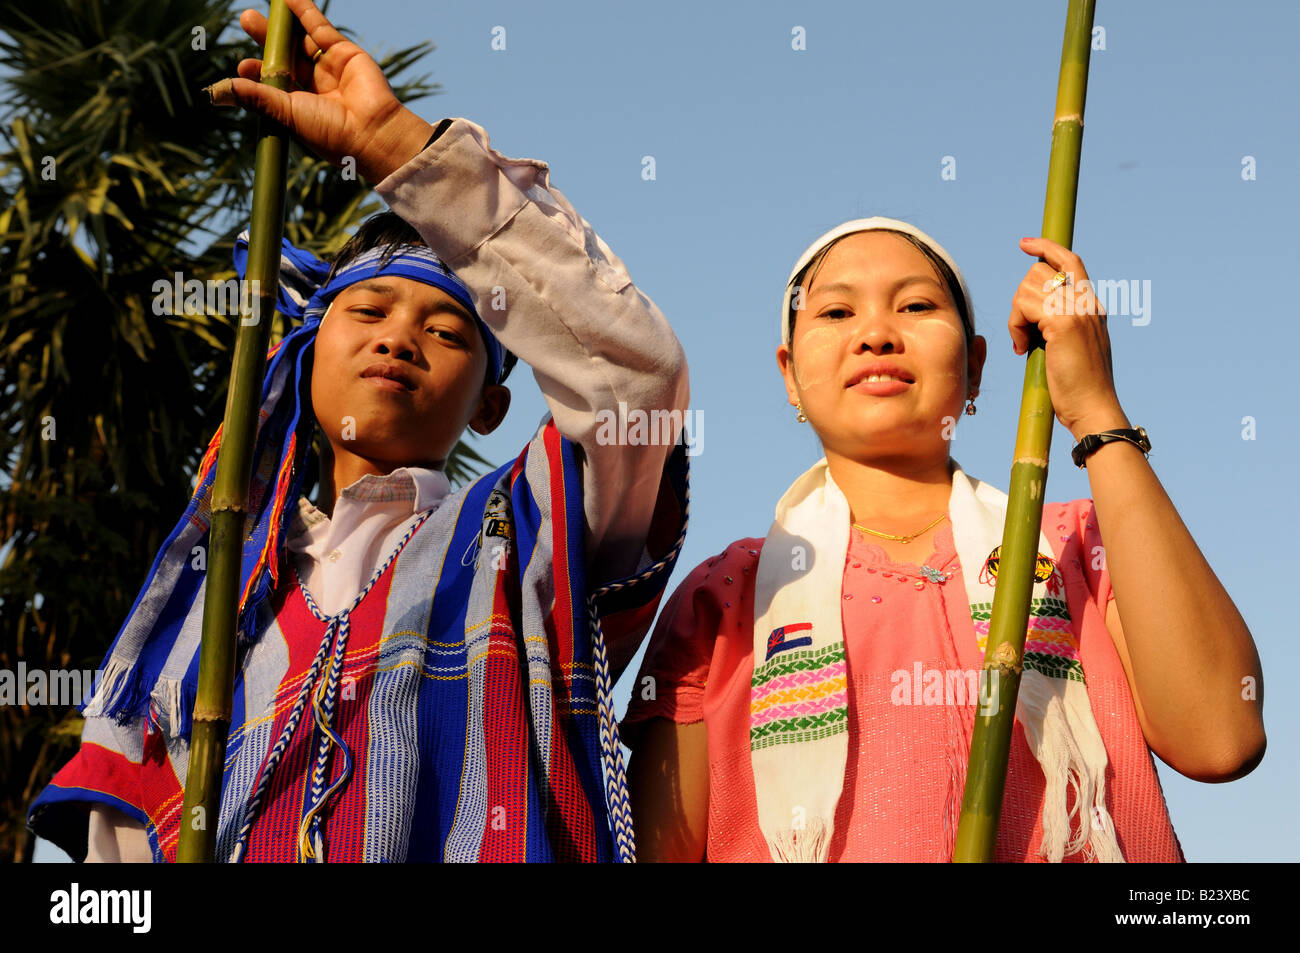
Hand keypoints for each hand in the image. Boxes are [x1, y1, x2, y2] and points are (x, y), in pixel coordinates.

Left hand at [207, 0, 432, 181]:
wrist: (372, 132)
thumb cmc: (330, 132)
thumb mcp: (286, 113)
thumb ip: (254, 97)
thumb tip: (214, 91)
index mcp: (301, 107)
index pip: (274, 83)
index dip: (257, 71)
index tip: (242, 65)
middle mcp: (315, 87)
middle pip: (285, 56)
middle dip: (266, 38)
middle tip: (246, 19)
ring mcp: (330, 68)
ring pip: (301, 39)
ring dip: (281, 23)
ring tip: (263, 7)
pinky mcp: (345, 52)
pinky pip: (319, 27)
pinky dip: (303, 11)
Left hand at [1009, 236, 1129, 439]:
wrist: (1093, 409)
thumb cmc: (1076, 387)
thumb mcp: (1068, 346)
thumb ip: (1057, 323)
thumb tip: (1031, 311)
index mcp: (1091, 306)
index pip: (1069, 261)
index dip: (1046, 247)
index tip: (1025, 243)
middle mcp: (1087, 302)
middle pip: (1038, 271)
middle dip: (1019, 298)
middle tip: (1022, 331)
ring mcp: (1077, 310)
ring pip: (1027, 287)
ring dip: (1016, 316)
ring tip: (1024, 344)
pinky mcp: (1063, 323)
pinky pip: (1024, 307)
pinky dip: (1015, 327)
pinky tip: (1022, 349)